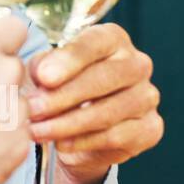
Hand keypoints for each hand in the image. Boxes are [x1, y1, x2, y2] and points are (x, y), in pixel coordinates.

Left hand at [26, 23, 162, 183]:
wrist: (80, 129)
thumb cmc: (61, 87)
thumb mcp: (45, 71)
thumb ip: (42, 67)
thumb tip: (41, 73)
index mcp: (112, 39)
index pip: (93, 43)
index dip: (67, 60)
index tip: (42, 77)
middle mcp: (137, 64)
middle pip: (103, 78)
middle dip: (62, 96)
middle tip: (32, 109)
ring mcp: (147, 97)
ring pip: (107, 111)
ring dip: (67, 124)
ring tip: (37, 130)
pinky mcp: (150, 128)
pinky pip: (115, 136)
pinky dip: (83, 142)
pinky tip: (60, 144)